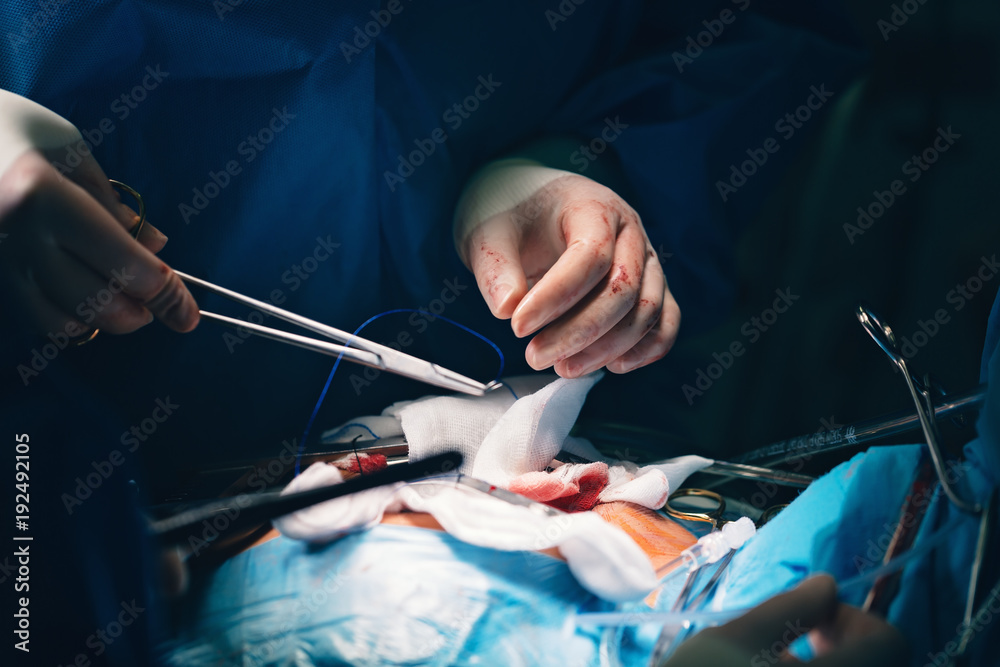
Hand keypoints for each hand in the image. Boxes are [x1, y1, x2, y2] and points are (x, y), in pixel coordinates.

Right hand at [0, 91, 198, 338]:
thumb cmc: (14, 128)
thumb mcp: (72, 150)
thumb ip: (114, 205)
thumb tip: (156, 247)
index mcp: (44, 196)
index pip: (125, 265)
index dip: (166, 294)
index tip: (189, 314)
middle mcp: (18, 236)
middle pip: (97, 303)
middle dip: (140, 312)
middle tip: (161, 304)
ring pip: (64, 321)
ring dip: (106, 321)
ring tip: (127, 301)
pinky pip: (35, 316)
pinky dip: (71, 322)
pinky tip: (89, 304)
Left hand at [454, 161, 679, 377]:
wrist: (533, 208)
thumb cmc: (513, 218)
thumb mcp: (489, 235)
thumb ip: (496, 269)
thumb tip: (507, 308)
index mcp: (593, 206)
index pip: (591, 255)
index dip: (556, 297)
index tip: (518, 326)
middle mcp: (630, 232)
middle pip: (624, 288)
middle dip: (580, 331)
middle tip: (535, 356)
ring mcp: (646, 261)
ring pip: (647, 310)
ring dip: (608, 348)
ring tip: (562, 367)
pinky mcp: (651, 288)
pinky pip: (665, 322)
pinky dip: (644, 350)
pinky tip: (609, 366)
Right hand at [661, 575, 908, 666]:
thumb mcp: (733, 640)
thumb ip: (788, 608)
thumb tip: (827, 585)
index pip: (889, 643)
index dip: (851, 619)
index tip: (808, 618)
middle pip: (879, 666)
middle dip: (838, 643)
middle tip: (790, 640)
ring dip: (827, 665)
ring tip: (774, 664)